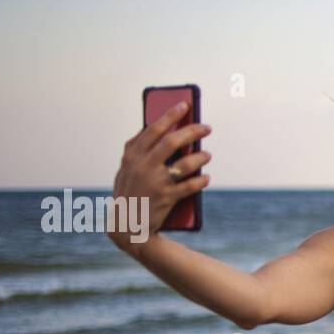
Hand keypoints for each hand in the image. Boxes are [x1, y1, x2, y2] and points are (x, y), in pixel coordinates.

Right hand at [109, 101, 211, 251]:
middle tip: (206, 127)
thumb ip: (138, 152)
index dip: (170, 115)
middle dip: (192, 131)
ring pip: (185, 163)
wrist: (126, 227)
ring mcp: (154, 181)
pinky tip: (206, 177)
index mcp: (132, 155)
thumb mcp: (126, 170)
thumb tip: (163, 134)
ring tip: (207, 155)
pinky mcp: (166, 197)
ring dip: (200, 157)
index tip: (185, 105)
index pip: (154, 129)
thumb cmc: (129, 194)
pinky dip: (201, 181)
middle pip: (172, 141)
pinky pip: (190, 186)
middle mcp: (142, 166)